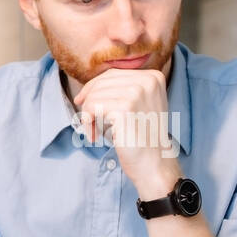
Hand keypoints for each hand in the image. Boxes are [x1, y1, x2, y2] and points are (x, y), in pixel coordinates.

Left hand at [73, 67, 179, 194]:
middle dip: (88, 101)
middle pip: (101, 83)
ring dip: (87, 116)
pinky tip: (95, 136)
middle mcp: (148, 81)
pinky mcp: (124, 108)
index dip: (92, 88)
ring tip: (95, 132)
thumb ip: (122, 91)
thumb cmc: (142, 137)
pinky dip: (87, 123)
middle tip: (87, 121)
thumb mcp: (138, 106)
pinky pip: (91, 108)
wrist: (154, 162)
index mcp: (153, 77)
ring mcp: (137, 93)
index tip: (81, 102)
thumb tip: (89, 87)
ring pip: (93, 96)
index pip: (112, 74)